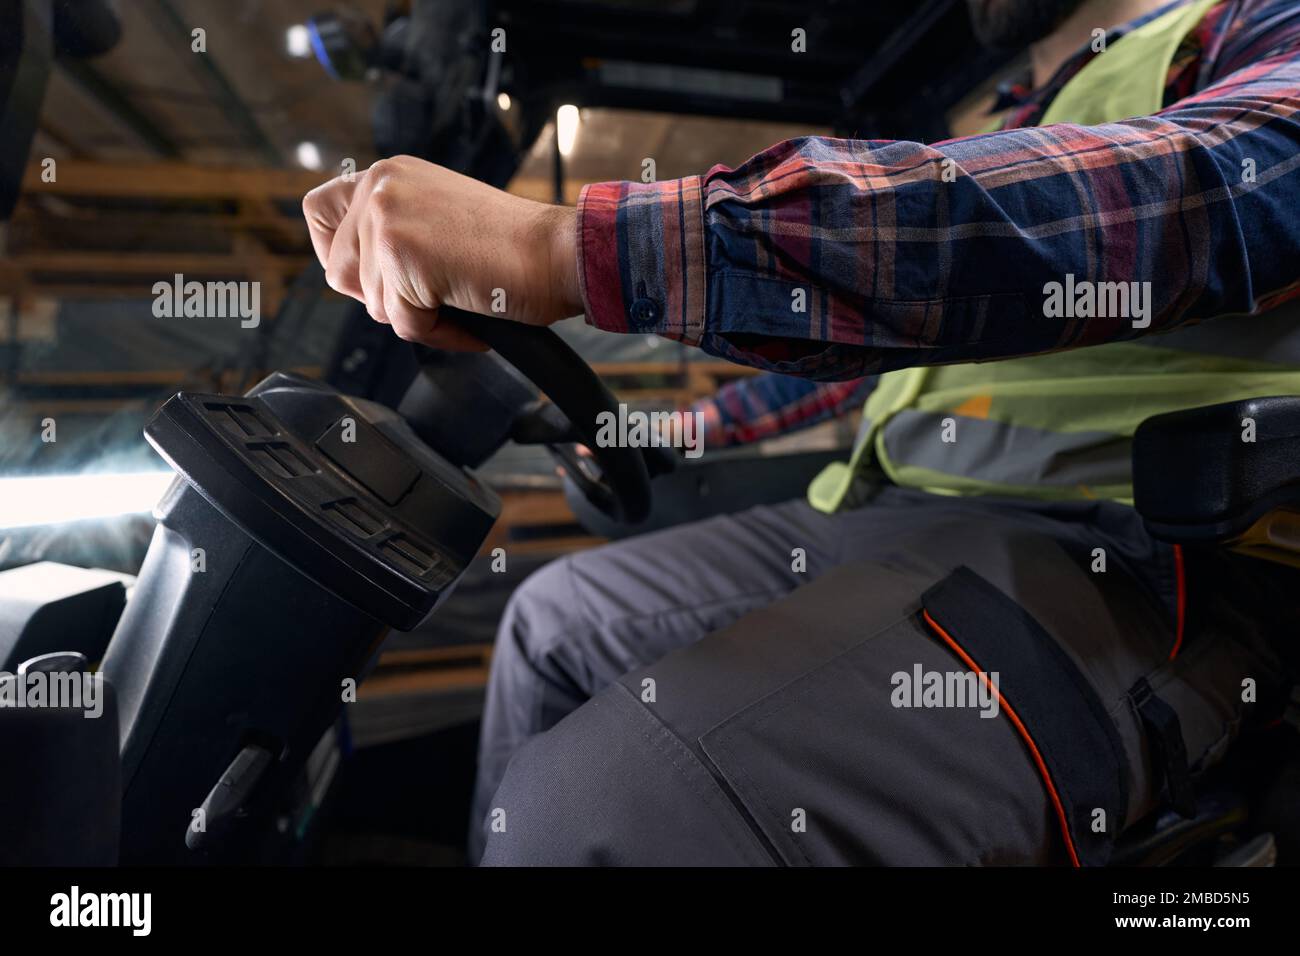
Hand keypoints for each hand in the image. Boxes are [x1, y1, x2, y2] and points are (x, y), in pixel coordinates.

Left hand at [302, 155, 581, 349]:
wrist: (557, 251)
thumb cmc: (515, 245)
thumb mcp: (439, 215)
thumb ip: (396, 226)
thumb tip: (359, 271)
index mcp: (390, 174)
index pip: (318, 209)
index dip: (335, 252)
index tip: (370, 273)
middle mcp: (381, 187)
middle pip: (338, 269)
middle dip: (382, 296)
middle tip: (430, 293)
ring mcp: (387, 219)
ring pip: (372, 302)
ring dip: (418, 316)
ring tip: (460, 299)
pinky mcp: (401, 256)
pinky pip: (403, 324)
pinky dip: (439, 334)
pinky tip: (470, 317)